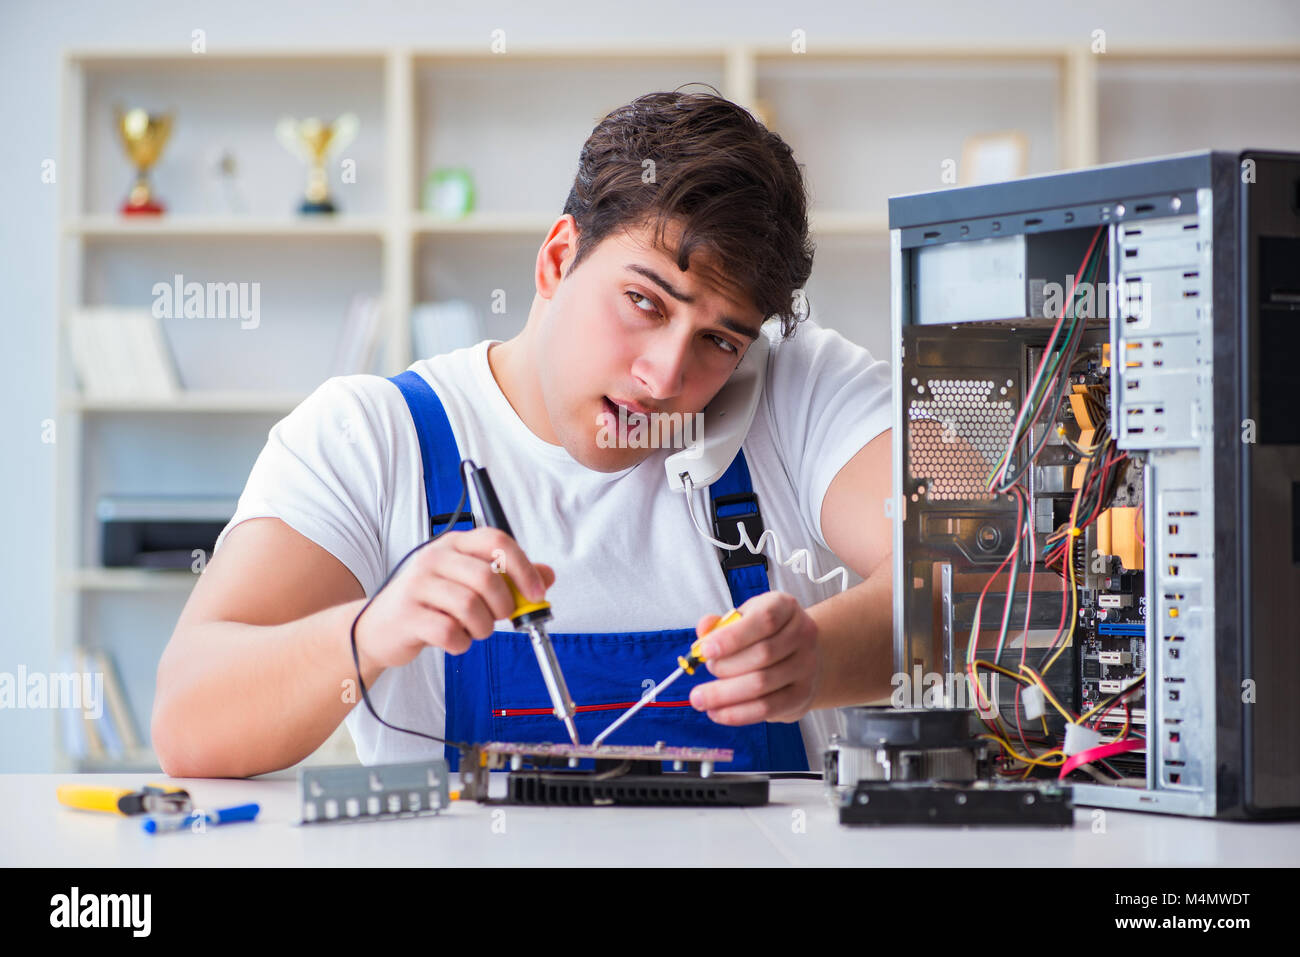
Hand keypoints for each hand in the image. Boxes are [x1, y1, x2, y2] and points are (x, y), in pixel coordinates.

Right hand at [354, 527, 554, 671]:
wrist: (378, 628)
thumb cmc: (429, 604)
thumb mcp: (467, 583)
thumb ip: (507, 578)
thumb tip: (547, 575)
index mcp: (453, 545)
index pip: (496, 540)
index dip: (523, 567)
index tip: (536, 593)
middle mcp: (433, 558)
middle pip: (487, 578)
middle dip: (503, 606)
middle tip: (498, 617)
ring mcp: (417, 585)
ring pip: (470, 607)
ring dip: (482, 628)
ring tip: (473, 630)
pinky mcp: (407, 615)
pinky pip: (449, 632)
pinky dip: (461, 643)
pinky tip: (454, 640)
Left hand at [687, 591, 821, 724]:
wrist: (797, 655)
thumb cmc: (761, 634)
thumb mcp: (742, 618)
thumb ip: (720, 623)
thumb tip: (704, 629)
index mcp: (785, 607)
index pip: (765, 620)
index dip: (733, 637)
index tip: (705, 650)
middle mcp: (803, 634)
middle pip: (763, 654)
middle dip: (726, 667)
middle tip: (704, 671)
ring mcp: (807, 666)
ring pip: (762, 684)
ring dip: (725, 694)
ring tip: (700, 698)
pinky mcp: (802, 695)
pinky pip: (767, 708)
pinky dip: (737, 713)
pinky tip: (716, 712)